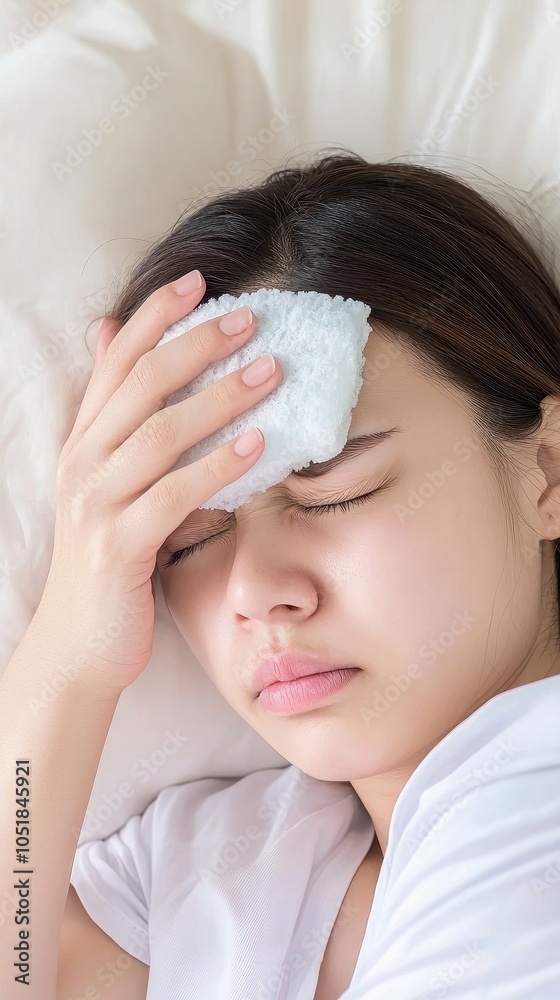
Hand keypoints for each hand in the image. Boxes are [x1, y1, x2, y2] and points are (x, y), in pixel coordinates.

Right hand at [31, 272, 281, 695]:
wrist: (78, 643)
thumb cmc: (105, 558)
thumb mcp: (106, 485)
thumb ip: (118, 423)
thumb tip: (111, 341)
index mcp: (83, 442)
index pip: (115, 361)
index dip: (155, 316)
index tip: (199, 280)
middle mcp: (82, 463)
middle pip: (140, 385)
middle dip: (197, 343)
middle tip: (253, 317)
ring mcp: (96, 504)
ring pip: (159, 434)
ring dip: (219, 398)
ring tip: (271, 372)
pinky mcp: (118, 546)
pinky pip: (173, 495)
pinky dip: (217, 466)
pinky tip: (258, 445)